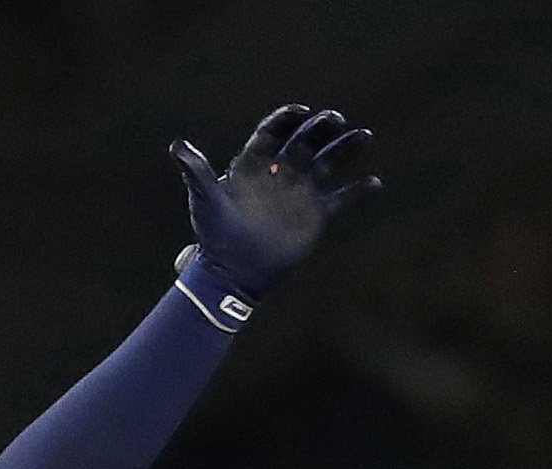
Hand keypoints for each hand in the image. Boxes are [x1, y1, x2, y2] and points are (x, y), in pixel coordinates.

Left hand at [171, 105, 381, 298]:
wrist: (233, 274)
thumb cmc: (215, 236)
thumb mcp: (206, 200)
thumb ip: (195, 171)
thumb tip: (176, 145)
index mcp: (253, 166)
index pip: (272, 133)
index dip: (286, 119)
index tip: (300, 111)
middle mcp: (280, 174)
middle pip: (305, 141)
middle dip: (321, 127)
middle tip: (335, 119)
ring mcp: (300, 193)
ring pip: (329, 161)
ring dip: (347, 147)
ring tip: (365, 135)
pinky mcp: (316, 215)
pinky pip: (343, 199)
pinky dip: (359, 191)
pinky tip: (374, 183)